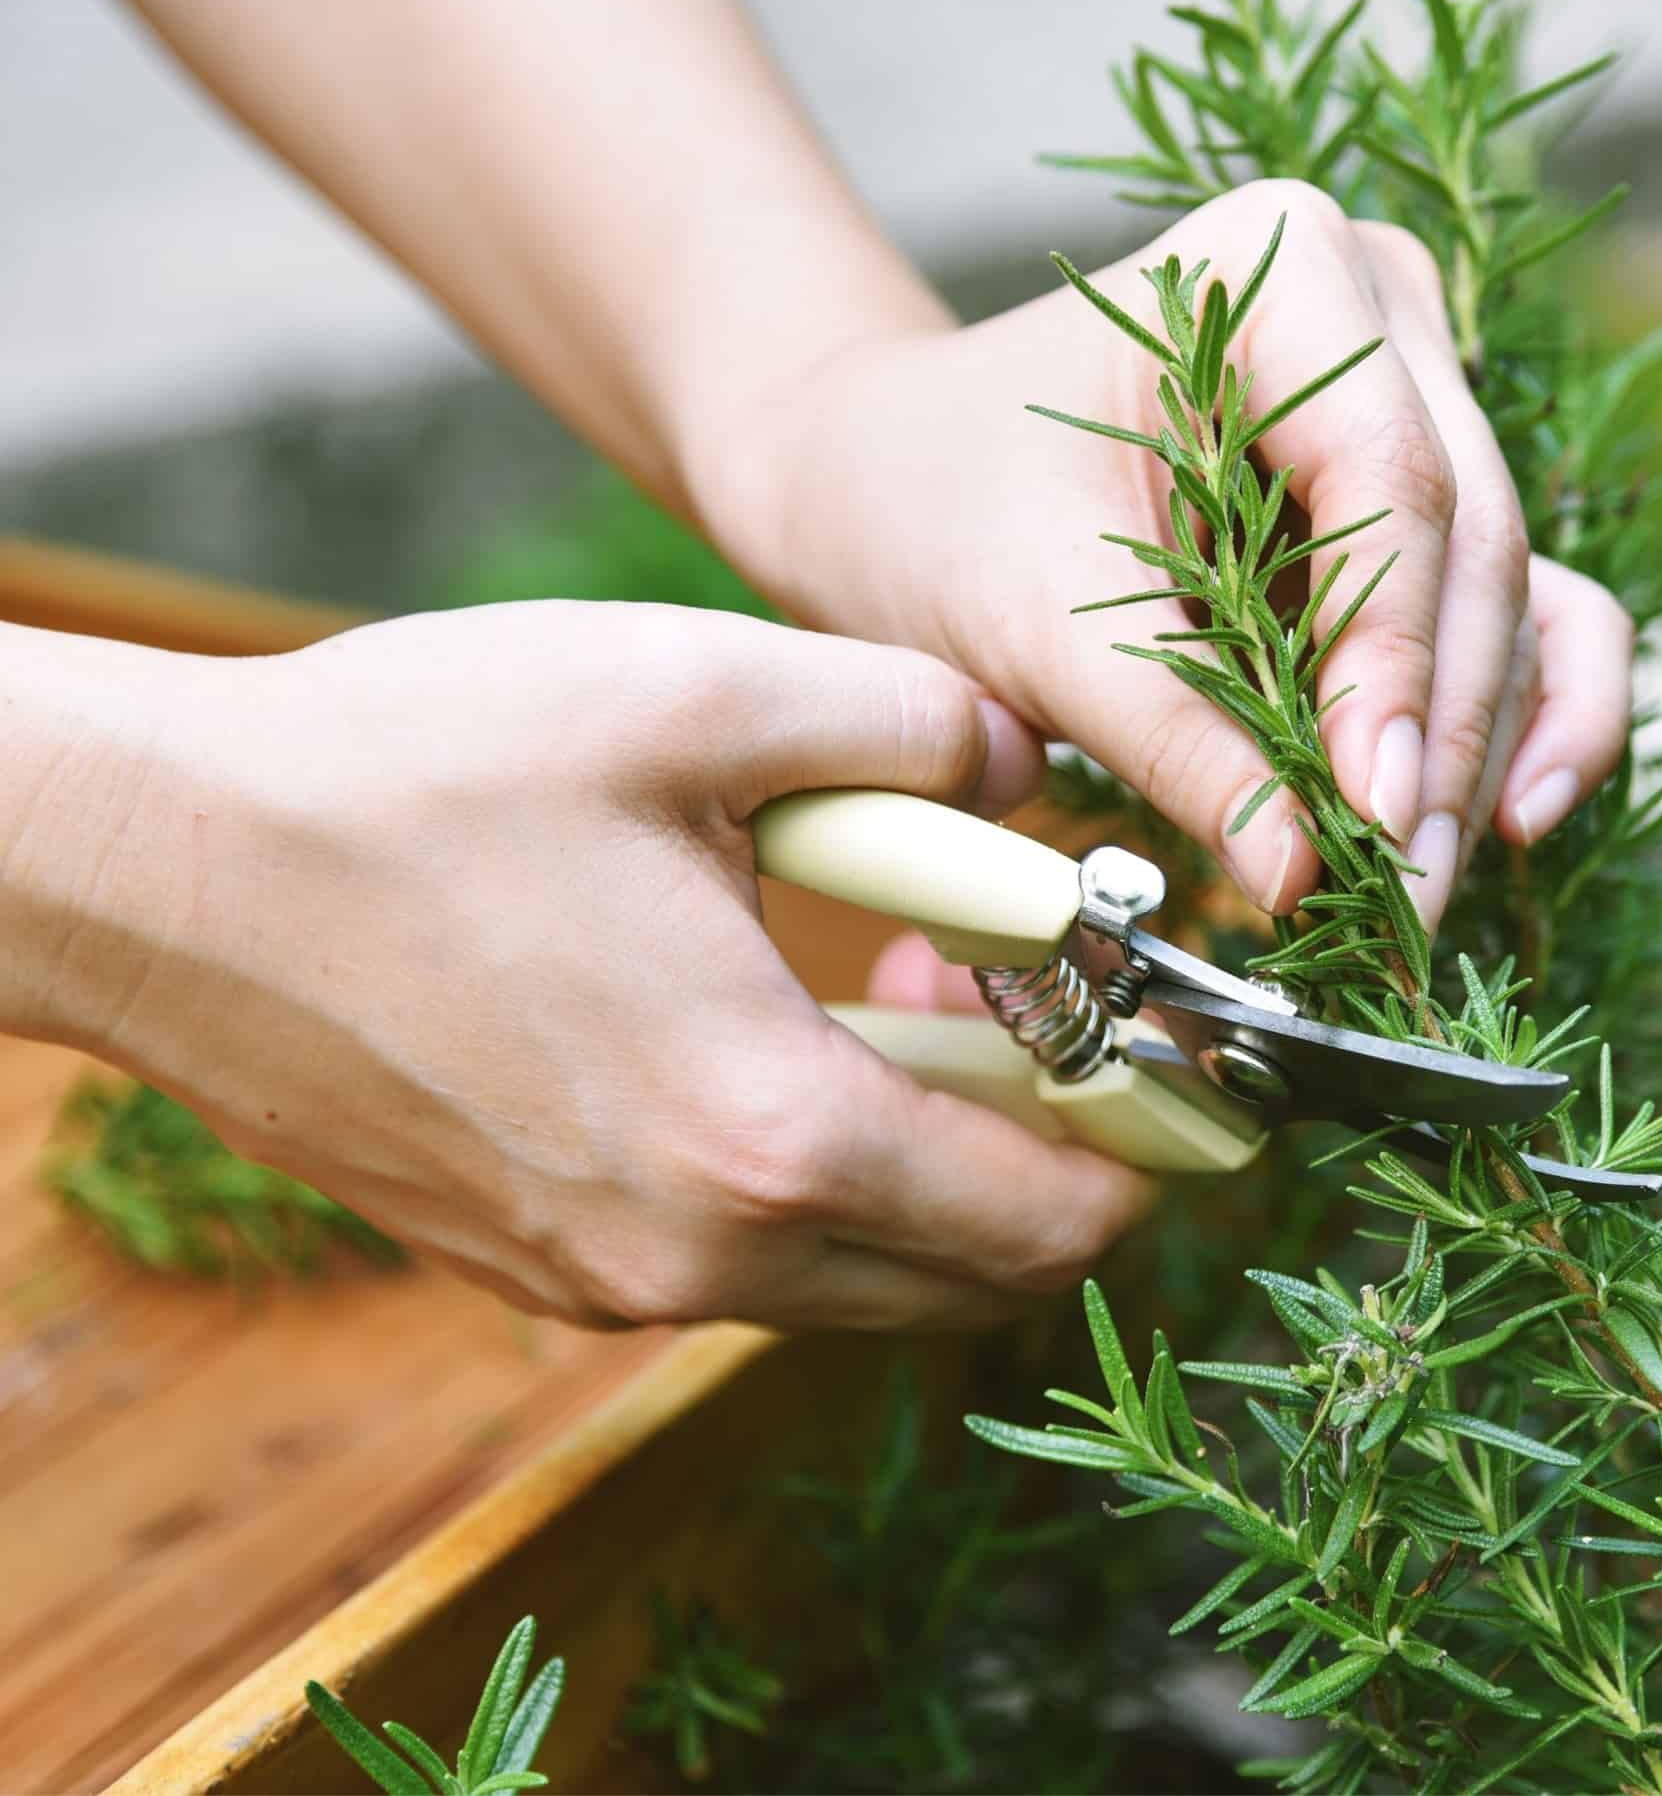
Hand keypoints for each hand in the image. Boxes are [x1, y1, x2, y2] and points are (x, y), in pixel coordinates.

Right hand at [29, 603, 1155, 1329]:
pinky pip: (752, 1259)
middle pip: (975, 1272)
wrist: (159, 875)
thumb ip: (917, 726)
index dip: (1152, 1148)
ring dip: (933, 1161)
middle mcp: (700, 1255)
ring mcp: (613, 1282)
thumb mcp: (700, 695)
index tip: (1187, 1067)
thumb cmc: (413, 770)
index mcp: (766, 1129)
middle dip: (1051, 1154)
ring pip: (866, 1274)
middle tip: (1046, 1004)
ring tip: (910, 986)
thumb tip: (1030, 767)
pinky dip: (818, 1174)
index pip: (1047, 1215)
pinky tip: (780, 1027)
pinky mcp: (543, 1270)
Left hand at [693, 180, 1635, 930]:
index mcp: (1280, 269)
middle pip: (1470, 543)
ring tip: (1419, 895)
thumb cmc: (935, 508)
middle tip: (1401, 896)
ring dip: (1476, 755)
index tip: (1373, 812)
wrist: (884, 477)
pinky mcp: (1424, 506)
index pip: (1388, 479)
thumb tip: (1300, 875)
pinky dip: (1524, 717)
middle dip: (1438, 736)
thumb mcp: (1033, 623)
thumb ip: (1174, 740)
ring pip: (1508, 594)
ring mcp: (1421, 403)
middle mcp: (1383, 315)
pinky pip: (1524, 609)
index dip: (1395, 658)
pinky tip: (1509, 822)